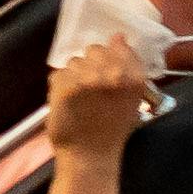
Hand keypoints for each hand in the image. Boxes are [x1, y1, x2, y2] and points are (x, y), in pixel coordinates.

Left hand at [42, 33, 146, 162]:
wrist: (90, 156)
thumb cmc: (112, 128)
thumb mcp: (132, 98)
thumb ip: (127, 66)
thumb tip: (118, 36)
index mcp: (134, 78)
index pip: (120, 45)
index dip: (112, 56)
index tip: (108, 71)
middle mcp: (113, 75)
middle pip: (95, 50)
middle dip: (92, 65)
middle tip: (92, 88)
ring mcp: (88, 79)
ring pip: (74, 61)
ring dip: (75, 76)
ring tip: (80, 99)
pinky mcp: (65, 86)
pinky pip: (58, 74)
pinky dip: (59, 87)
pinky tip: (68, 103)